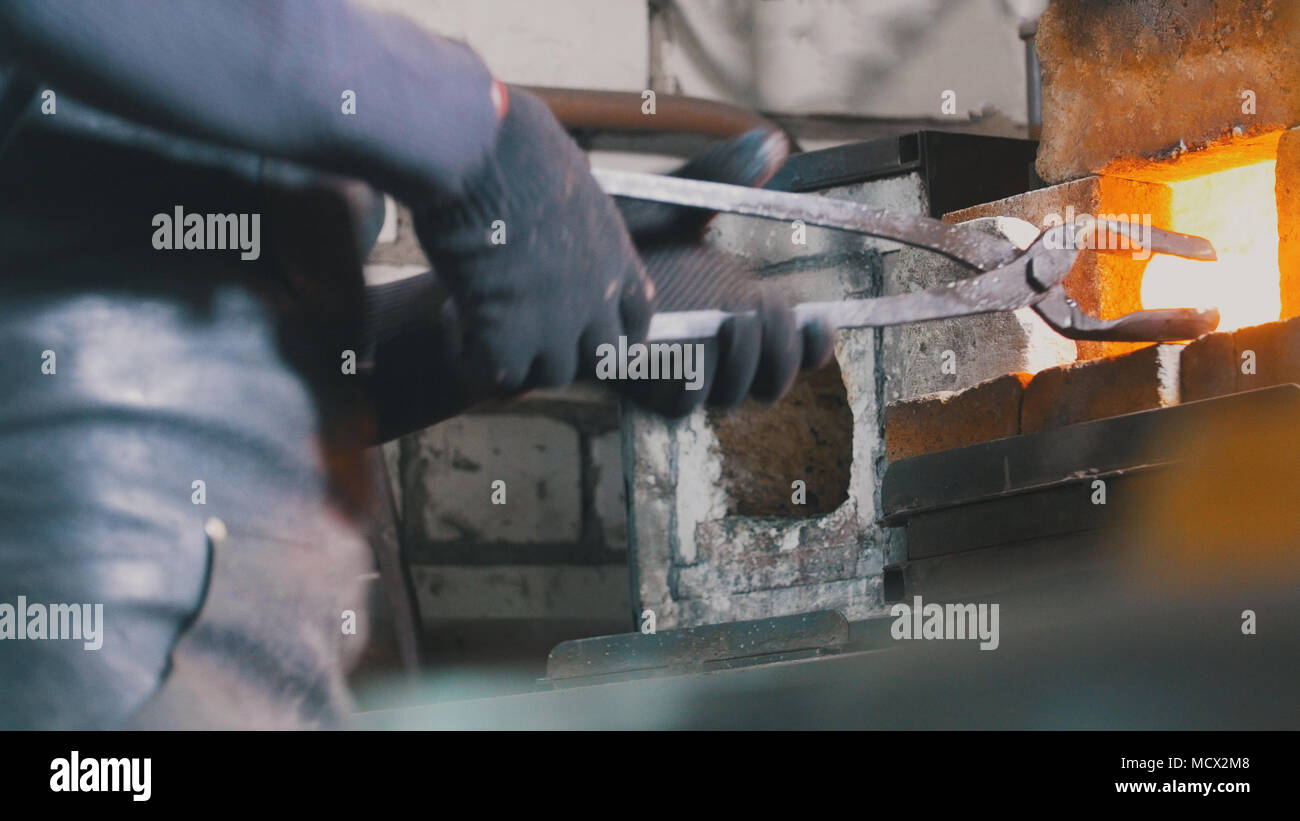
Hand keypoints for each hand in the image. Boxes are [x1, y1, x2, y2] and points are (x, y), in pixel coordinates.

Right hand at [412, 85, 652, 393]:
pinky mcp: (507, 336)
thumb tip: (546, 212)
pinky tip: (449, 318)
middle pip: (599, 359)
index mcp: (614, 256)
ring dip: (515, 355)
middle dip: (563, 351)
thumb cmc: (513, 144)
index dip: (614, 332)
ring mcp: (555, 323)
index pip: (638, 318)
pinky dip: (469, 356)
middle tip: (523, 332)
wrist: (479, 149)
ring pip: (549, 375)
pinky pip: (494, 377)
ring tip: (479, 317)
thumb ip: (569, 217)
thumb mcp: (567, 180)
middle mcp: (595, 298)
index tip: (586, 332)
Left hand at [613, 129, 835, 416]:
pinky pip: (680, 405)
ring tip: (738, 322)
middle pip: (768, 383)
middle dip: (783, 354)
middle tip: (771, 311)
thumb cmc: (601, 234)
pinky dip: (695, 384)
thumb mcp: (668, 203)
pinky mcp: (637, 386)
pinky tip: (694, 349)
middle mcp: (708, 348)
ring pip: (730, 396)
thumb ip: (718, 179)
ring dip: (745, 367)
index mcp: (730, 311)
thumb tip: (774, 142)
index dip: (813, 345)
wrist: (536, 257)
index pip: (789, 346)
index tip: (822, 317)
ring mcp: (674, 370)